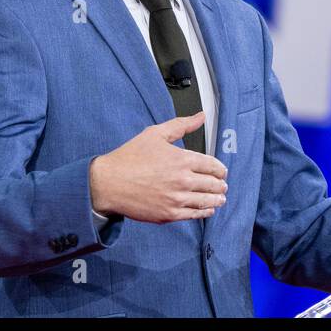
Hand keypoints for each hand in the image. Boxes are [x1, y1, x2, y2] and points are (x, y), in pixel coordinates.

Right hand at [89, 112, 228, 223]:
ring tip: (220, 199)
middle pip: (213, 185)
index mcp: (181, 160)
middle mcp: (182, 180)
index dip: (220, 169)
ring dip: (217, 200)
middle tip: (222, 185)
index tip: (222, 171)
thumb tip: (201, 116)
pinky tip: (207, 210)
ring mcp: (176, 199)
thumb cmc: (129, 158)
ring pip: (207, 201)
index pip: (213, 166)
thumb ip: (181, 125)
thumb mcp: (155, 134)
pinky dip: (205, 212)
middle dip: (220, 185)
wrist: (108, 183)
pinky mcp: (169, 214)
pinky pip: (194, 214)